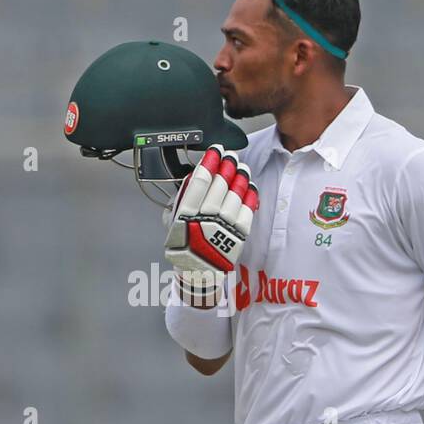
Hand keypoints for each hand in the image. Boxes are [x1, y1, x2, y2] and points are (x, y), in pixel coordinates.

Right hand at [164, 145, 257, 304]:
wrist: (198, 272)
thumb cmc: (185, 245)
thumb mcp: (173, 223)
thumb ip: (181, 201)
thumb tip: (193, 178)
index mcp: (186, 216)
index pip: (199, 182)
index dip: (209, 163)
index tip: (214, 151)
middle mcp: (205, 220)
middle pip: (219, 185)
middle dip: (226, 166)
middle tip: (230, 155)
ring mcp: (223, 228)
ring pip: (234, 195)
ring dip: (239, 177)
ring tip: (241, 166)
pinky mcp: (238, 236)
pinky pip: (246, 211)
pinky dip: (249, 196)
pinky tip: (250, 185)